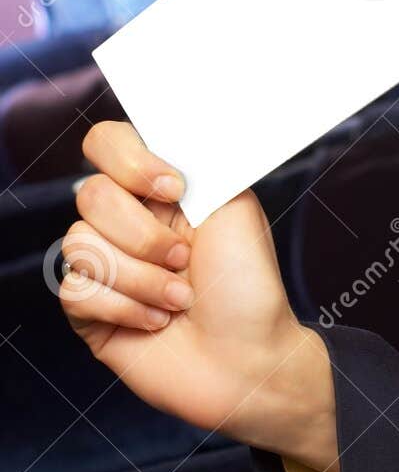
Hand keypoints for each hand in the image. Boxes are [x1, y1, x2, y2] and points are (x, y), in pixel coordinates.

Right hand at [58, 121, 338, 471]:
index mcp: (157, 186)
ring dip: (142, 278)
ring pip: (80, 245)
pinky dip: (126, 308)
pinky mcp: (90, 312)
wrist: (249, 358)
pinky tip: (158, 322)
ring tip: (180, 299)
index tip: (173, 188)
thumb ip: (196, 157)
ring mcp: (104, 265)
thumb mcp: (233, 203)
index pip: (106, 142)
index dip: (128, 160)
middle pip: (90, 195)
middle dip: (145, 235)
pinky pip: (76, 291)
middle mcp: (125, 220)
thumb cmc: (248, 282)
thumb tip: (170, 114)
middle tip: (185, 259)